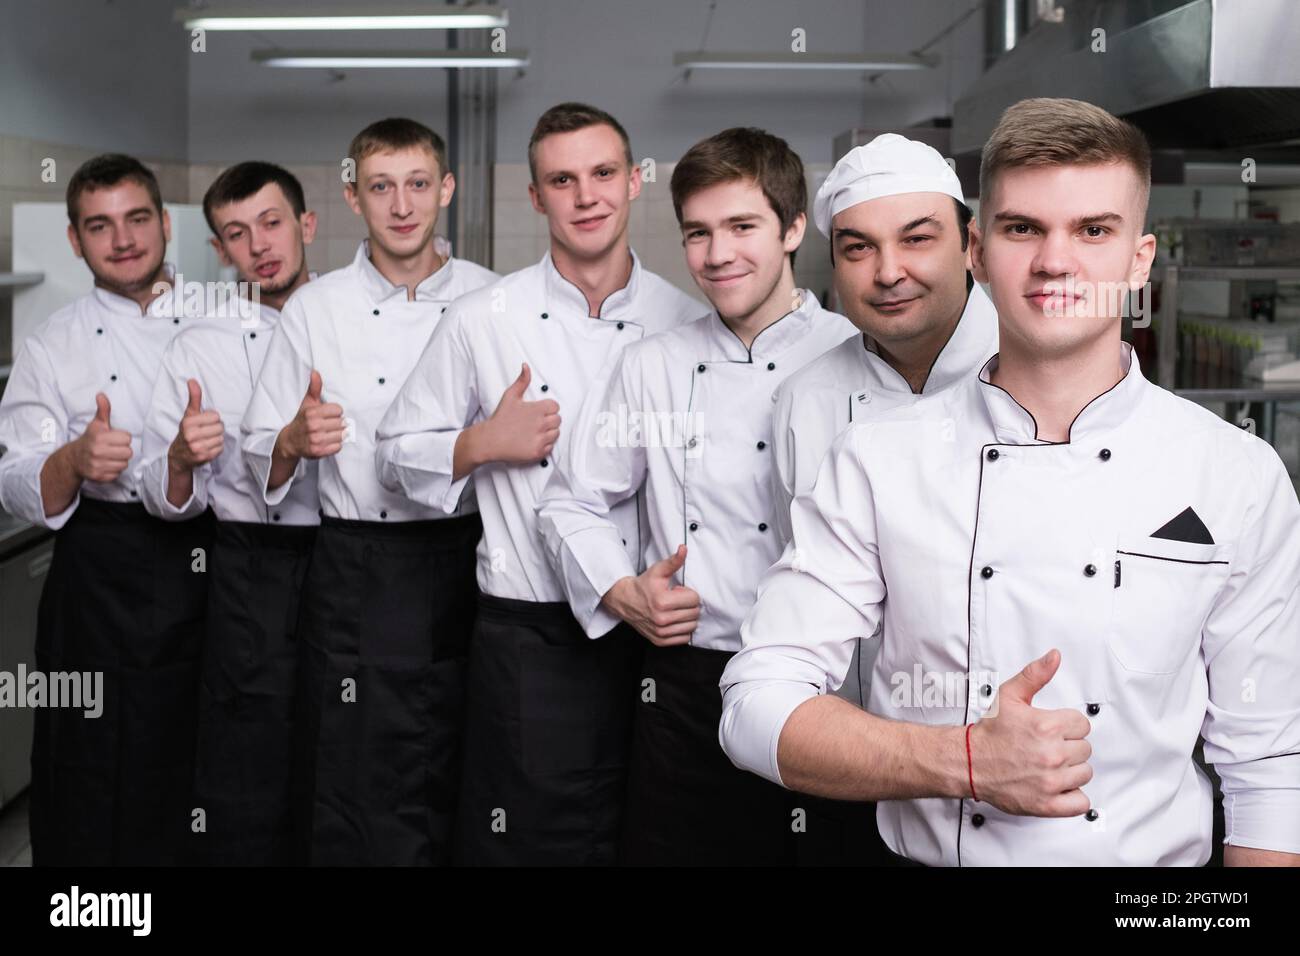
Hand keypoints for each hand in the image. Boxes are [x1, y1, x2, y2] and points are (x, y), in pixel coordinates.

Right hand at [72, 393, 132, 482]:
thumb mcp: (97, 424)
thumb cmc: (90, 439)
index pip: (127, 438)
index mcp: (99, 437)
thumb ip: (103, 410)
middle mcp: (97, 451)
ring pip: (124, 464)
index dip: (122, 438)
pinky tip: (105, 465)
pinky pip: (117, 475)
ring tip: (109, 457)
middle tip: (112, 448)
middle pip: (128, 453)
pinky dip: (113, 471)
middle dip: (122, 450)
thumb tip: (101, 395)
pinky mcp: (98, 476)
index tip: (113, 438)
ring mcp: (97, 465)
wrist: (74, 458)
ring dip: (119, 461)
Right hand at [168, 378, 223, 471]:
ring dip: (216, 438)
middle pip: (220, 427)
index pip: (215, 416)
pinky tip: (208, 447)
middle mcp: (191, 435)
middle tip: (207, 431)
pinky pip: (220, 448)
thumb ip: (194, 398)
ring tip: (207, 439)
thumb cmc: (186, 431)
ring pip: (221, 438)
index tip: (204, 422)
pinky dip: (217, 448)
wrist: (179, 455)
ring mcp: (197, 448)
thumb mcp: (189, 414)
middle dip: (216, 428)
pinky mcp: (204, 457)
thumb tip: (192, 381)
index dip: (212, 418)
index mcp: (188, 423)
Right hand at [281, 369, 344, 459]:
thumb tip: (315, 372)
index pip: (338, 410)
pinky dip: (335, 445)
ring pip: (341, 435)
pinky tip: (327, 442)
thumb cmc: (302, 421)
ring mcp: (316, 439)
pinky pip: (338, 447)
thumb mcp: (307, 403)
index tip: (328, 415)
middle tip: (328, 425)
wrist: (290, 441)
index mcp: (312, 413)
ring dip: (338, 435)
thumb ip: (314, 388)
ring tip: (328, 433)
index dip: (335, 413)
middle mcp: (313, 426)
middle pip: (341, 422)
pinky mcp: (318, 451)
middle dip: (337, 424)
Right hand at [482, 363, 559, 463]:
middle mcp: (541, 424)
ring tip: (534, 432)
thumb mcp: (510, 396)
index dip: (548, 409)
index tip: (539, 412)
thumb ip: (522, 381)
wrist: (489, 440)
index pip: (555, 407)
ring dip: (548, 433)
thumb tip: (526, 366)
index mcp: (537, 409)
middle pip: (558, 420)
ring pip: (556, 434)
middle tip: (536, 423)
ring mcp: (540, 439)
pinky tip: (532, 441)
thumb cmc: (500, 418)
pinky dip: (544, 445)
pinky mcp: (537, 452)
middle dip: (549, 420)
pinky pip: (550, 448)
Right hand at [601, 545, 701, 646]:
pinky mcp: (660, 641)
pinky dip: (682, 630)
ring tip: (675, 610)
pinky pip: (684, 639)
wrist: (624, 601)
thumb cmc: (644, 585)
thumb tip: (684, 548)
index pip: (695, 599)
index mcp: (663, 601)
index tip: (678, 591)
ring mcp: (661, 632)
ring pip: (691, 626)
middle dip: (689, 605)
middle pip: (694, 613)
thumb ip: (673, 561)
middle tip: (676, 600)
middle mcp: (662, 619)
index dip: (688, 593)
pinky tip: (673, 620)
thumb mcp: (658, 571)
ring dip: (687, 617)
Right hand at [967, 649, 1092, 816]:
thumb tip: (1054, 657)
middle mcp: (1052, 754)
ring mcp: (1051, 781)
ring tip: (1051, 765)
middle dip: (1069, 746)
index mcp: (1047, 726)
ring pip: (1085, 773)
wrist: (968, 762)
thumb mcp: (1010, 696)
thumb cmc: (989, 733)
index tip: (1055, 730)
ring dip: (1071, 770)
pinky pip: (1080, 801)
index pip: (1083, 725)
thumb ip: (1035, 674)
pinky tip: (1058, 785)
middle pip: (1085, 749)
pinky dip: (1073, 796)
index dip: (1068, 726)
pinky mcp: (1048, 803)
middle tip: (1048, 747)